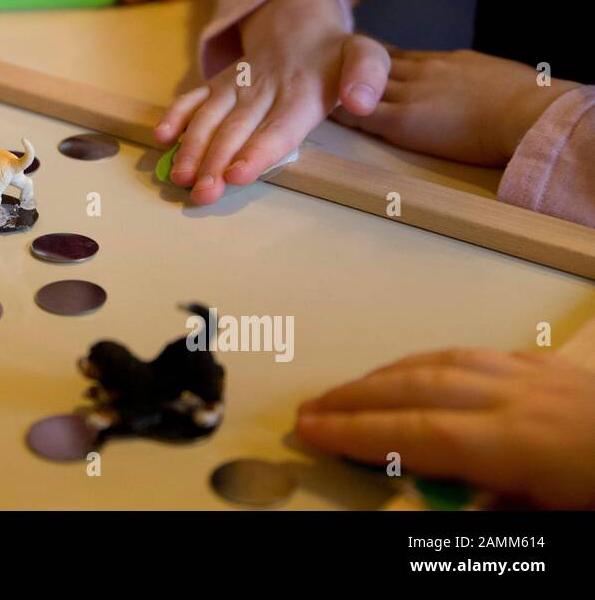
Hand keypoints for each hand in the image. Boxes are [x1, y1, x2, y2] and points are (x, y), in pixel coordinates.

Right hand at [154, 0, 387, 203]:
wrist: (298, 21)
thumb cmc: (334, 55)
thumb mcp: (367, 56)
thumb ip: (368, 78)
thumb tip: (360, 103)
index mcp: (302, 92)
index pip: (279, 127)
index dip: (257, 152)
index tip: (236, 174)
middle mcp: (264, 89)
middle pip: (237, 130)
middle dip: (215, 162)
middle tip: (202, 193)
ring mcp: (236, 86)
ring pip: (210, 117)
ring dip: (192, 147)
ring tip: (180, 178)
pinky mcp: (218, 84)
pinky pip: (193, 97)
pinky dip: (175, 115)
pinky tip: (160, 137)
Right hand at [295, 348, 594, 508]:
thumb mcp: (568, 521)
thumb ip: (503, 515)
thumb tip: (446, 506)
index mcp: (522, 443)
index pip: (416, 432)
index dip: (355, 431)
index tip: (306, 432)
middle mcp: (522, 398)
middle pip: (419, 387)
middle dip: (357, 396)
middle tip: (307, 409)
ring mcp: (542, 375)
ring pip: (445, 361)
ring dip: (387, 373)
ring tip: (348, 388)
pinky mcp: (560, 368)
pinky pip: (479, 353)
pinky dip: (433, 359)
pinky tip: (423, 368)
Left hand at [333, 48, 579, 166]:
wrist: (527, 112)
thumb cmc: (524, 102)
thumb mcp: (492, 78)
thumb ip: (470, 80)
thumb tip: (470, 87)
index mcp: (443, 62)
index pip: (398, 58)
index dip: (373, 60)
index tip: (355, 58)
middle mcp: (419, 72)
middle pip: (370, 66)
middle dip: (343, 67)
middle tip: (317, 65)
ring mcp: (408, 94)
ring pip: (358, 86)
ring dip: (333, 88)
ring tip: (306, 88)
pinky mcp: (403, 120)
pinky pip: (360, 114)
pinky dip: (337, 111)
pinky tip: (316, 112)